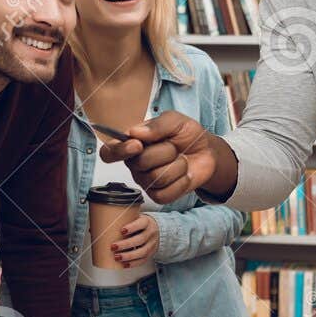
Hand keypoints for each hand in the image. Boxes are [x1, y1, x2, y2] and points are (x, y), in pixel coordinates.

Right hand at [99, 111, 217, 203]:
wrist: (206, 152)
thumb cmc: (186, 135)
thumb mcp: (175, 121)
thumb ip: (157, 124)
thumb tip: (134, 132)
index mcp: (132, 144)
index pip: (109, 152)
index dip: (118, 151)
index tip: (137, 145)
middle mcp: (135, 165)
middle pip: (140, 163)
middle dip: (165, 152)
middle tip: (174, 147)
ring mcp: (146, 182)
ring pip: (156, 178)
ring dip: (177, 166)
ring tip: (181, 159)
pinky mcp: (159, 196)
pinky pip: (165, 193)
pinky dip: (181, 182)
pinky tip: (185, 175)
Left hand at [111, 214, 158, 265]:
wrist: (154, 229)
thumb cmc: (139, 223)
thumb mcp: (133, 217)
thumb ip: (121, 221)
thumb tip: (99, 226)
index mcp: (146, 222)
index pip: (141, 224)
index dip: (132, 227)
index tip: (122, 230)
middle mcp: (151, 233)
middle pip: (140, 239)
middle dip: (126, 244)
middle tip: (113, 247)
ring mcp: (152, 244)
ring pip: (142, 252)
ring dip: (128, 256)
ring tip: (117, 257)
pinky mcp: (151, 253)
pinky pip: (143, 260)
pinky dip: (133, 263)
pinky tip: (124, 264)